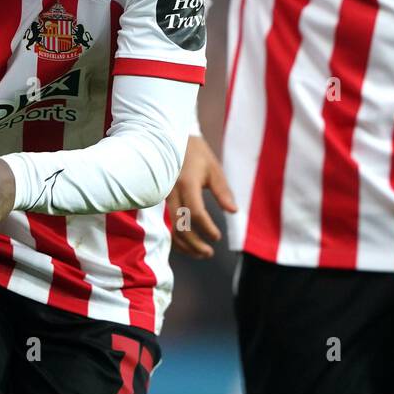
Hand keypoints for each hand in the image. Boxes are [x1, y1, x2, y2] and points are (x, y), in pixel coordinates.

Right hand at [166, 135, 237, 258]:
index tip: (218, 236)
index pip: (195, 213)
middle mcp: (171, 193)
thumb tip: (233, 212)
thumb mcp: (213, 168)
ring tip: (201, 253)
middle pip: (180, 226)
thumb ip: (222, 191)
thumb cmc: (196, 154)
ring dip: (185, 246)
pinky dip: (176, 239)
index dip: (207, 228)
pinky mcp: (160, 201)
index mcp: (187, 183)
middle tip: (209, 253)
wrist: (170, 140)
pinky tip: (188, 245)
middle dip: (195, 244)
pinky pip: (166, 225)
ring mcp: (163, 198)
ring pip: (170, 229)